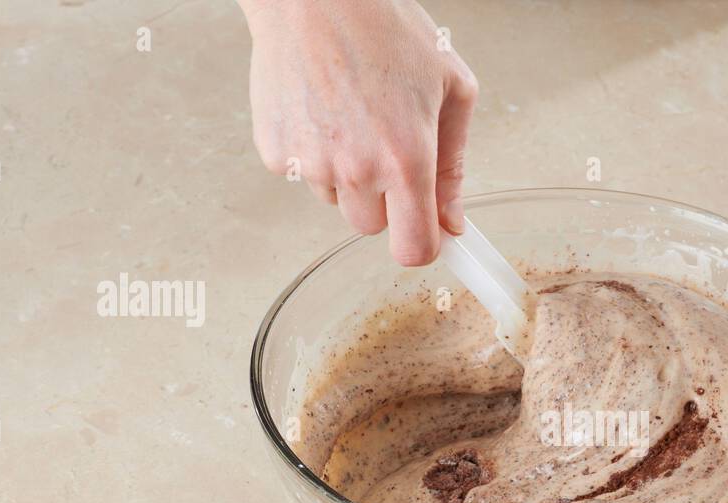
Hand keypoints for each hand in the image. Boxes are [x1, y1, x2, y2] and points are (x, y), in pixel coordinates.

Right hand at [240, 0, 477, 264]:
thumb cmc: (384, 28)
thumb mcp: (450, 88)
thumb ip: (453, 165)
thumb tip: (452, 221)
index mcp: (405, 158)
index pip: (412, 249)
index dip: (422, 245)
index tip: (426, 233)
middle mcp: (356, 169)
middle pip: (372, 227)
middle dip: (384, 200)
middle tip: (386, 144)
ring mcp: (309, 164)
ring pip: (337, 201)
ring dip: (348, 176)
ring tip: (351, 116)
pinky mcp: (274, 152)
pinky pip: (302, 177)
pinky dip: (313, 155)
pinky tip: (321, 110)